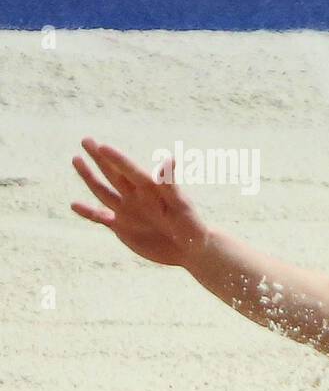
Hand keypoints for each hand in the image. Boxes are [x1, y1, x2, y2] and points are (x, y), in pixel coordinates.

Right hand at [70, 138, 209, 267]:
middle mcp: (136, 196)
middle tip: (87, 140)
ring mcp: (127, 211)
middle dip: (100, 158)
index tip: (102, 146)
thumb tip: (170, 159)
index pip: (131, 171)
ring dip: (89, 177)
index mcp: (152, 189)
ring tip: (77, 159)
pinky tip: (74, 205)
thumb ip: (170, 185)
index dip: (118, 159)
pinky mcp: (121, 227)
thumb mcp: (181, 206)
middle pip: (114, 174)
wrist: (190, 250)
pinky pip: (100, 218)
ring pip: (103, 191)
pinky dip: (88, 212)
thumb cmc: (192, 226)